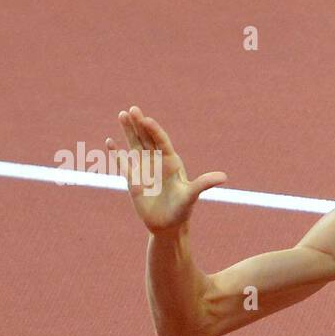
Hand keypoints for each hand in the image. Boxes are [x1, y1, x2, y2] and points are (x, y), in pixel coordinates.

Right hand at [107, 106, 226, 233]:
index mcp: (171, 162)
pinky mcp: (133, 179)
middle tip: (132, 109)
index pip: (161, 141)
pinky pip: (123, 162)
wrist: (169, 226)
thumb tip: (224, 177)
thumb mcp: (192, 195)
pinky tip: (110, 142)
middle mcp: (157, 162)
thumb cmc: (183, 210)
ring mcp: (145, 169)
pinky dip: (116, 152)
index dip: (154, 130)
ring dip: (128, 131)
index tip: (146, 120)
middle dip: (140, 124)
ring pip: (135, 145)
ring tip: (122, 114)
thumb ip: (204, 184)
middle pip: (147, 138)